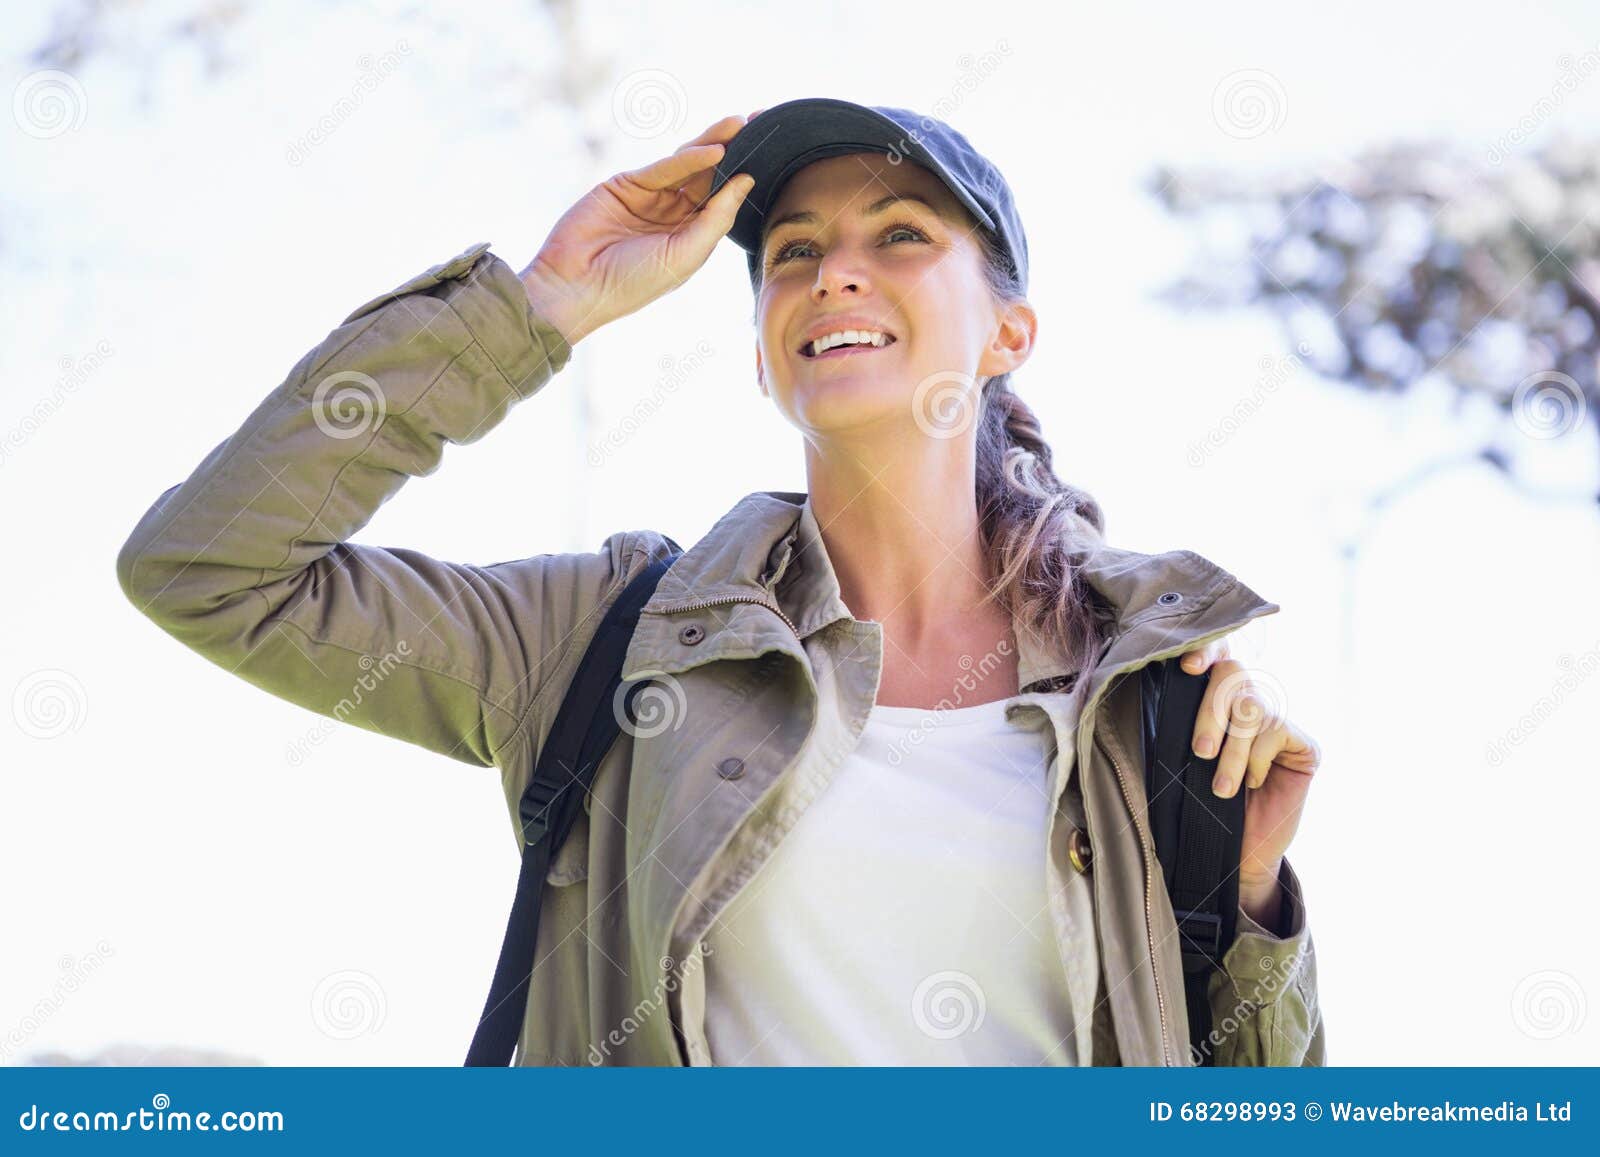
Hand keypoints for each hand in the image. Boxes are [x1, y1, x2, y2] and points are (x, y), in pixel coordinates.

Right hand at [518, 112, 760, 346]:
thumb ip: (716, 219)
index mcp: (691, 237)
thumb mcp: (685, 255)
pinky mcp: (626, 184)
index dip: (746, 178)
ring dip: (714, 144)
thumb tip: (746, 183)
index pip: (724, 201)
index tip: (773, 157)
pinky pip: (664, 168)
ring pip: (688, 164)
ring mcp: (650, 198)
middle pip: (710, 176)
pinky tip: (714, 151)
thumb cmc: (633, 283)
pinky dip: (688, 158)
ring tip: (741, 125)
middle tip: (761, 126)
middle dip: (735, 152)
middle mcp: (673, 215)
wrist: (576, 285)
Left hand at [1177, 638, 1320, 889]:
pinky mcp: (1305, 745)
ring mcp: (1282, 722)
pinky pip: (1277, 731)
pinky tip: (1254, 783)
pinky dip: (1257, 759)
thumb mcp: (1188, 761)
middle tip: (1200, 752)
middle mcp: (1252, 703)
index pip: (1217, 659)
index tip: (1187, 666)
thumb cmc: (1206, 805)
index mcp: (1220, 701)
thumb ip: (1188, 724)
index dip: (1206, 650)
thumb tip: (1169, 685)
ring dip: (1234, 751)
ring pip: (1253, 708)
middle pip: (1233, 674)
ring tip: (1223, 788)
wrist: (1238, 853)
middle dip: (1212, 712)